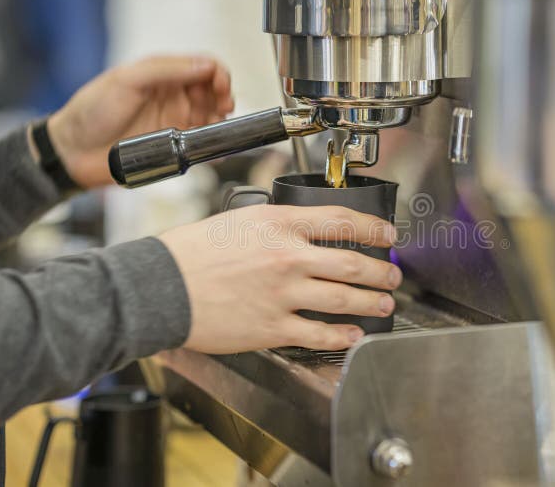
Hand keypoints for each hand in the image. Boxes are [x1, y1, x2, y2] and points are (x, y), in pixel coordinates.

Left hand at [40, 55, 234, 188]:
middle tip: (224, 109)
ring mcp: (175, 123)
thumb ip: (166, 70)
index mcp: (163, 74)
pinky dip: (214, 149)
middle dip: (224, 98)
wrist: (73, 152)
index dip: (218, 74)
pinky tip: (217, 151)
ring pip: (213, 120)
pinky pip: (202, 147)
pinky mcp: (174, 149)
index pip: (203, 67)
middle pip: (213, 93)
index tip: (221, 87)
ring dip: (222, 123)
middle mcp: (173, 97)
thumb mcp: (127, 80)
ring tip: (217, 131)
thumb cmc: (92, 111)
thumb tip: (204, 65)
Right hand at [158, 205, 401, 352]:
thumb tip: (303, 230)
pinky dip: (343, 334)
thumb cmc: (192, 253)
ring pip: (344, 298)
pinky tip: (353, 333)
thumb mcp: (238, 221)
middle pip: (354, 263)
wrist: (161, 287)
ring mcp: (283, 294)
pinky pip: (320, 333)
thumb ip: (276, 225)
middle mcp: (287, 257)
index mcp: (279, 224)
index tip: (386, 235)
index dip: (373, 228)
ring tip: (384, 304)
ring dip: (372, 302)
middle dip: (382, 271)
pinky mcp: (273, 327)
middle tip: (393, 275)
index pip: (342, 220)